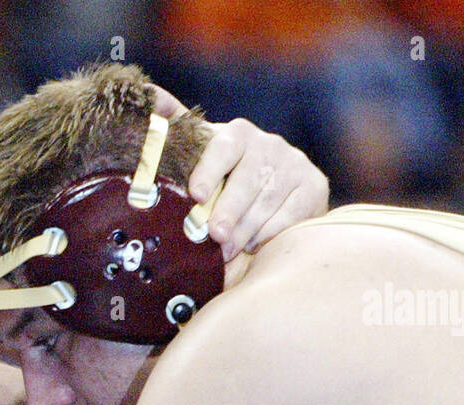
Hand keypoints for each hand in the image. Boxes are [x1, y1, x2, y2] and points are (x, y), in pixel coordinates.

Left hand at [151, 86, 329, 260]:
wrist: (277, 189)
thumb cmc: (225, 176)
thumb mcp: (201, 153)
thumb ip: (175, 127)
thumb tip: (148, 95)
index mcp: (237, 134)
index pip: (223, 147)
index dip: (209, 170)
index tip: (196, 194)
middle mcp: (269, 144)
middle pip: (247, 181)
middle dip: (229, 211)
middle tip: (215, 235)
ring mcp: (294, 164)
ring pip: (267, 202)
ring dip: (245, 230)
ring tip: (227, 250)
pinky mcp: (314, 186)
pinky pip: (290, 215)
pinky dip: (269, 233)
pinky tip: (252, 244)